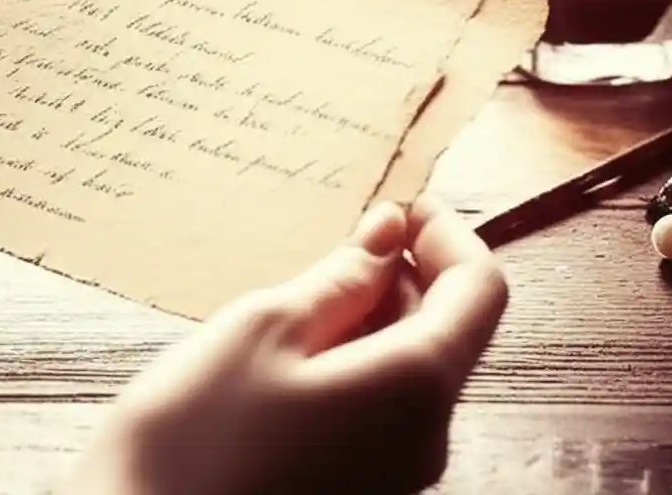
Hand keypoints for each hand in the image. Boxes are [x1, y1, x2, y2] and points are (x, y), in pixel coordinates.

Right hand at [65, 197, 507, 494]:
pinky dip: (350, 366)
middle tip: (332, 244)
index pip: (480, 289)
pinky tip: (285, 359)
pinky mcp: (358, 493)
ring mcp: (394, 476)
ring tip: (295, 303)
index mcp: (416, 388)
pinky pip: (377, 412)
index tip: (398, 205)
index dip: (446, 234)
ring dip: (370, 322)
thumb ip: (339, 279)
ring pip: (408, 372)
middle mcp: (425, 440)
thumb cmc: (191, 441)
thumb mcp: (261, 328)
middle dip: (402, 277)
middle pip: (446, 332)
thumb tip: (388, 235)